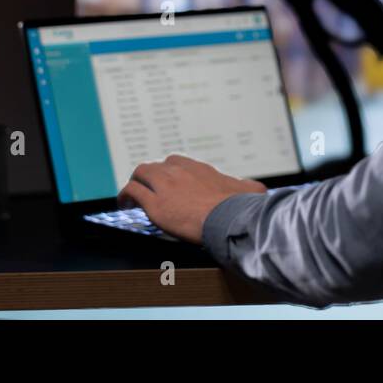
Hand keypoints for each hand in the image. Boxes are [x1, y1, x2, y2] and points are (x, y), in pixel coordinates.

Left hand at [118, 154, 266, 243]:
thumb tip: (258, 189)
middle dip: (149, 177)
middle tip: (148, 190)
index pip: (176, 164)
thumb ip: (248, 186)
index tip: (168, 184)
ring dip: (135, 183)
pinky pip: (132, 192)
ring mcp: (165, 185)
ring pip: (140, 174)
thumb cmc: (239, 206)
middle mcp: (179, 171)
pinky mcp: (154, 203)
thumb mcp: (250, 190)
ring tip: (131, 196)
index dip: (169, 173)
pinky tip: (124, 204)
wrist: (228, 218)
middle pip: (156, 167)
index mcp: (198, 169)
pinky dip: (125, 196)